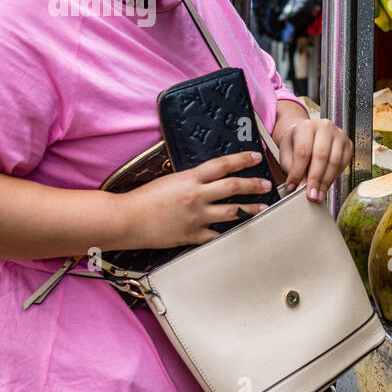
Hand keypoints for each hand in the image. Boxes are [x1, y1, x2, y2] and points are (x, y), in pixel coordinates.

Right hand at [118, 151, 273, 247]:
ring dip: (250, 209)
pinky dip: (228, 233)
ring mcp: (196, 217)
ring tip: (261, 208)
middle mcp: (196, 196)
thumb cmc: (141, 199)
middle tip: (266, 184)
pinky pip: (217, 235)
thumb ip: (190, 180)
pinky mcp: (192, 235)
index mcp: (189, 178)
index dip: (242, 160)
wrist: (126, 219)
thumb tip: (207, 180)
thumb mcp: (168, 180)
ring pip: (232, 212)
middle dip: (253, 185)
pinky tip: (239, 231)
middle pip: (233, 187)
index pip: (222, 165)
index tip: (256, 157)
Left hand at [278, 118, 352, 202]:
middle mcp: (325, 127)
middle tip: (310, 194)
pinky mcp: (348, 144)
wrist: (308, 134)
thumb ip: (292, 169)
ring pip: (334, 161)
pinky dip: (334, 177)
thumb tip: (302, 186)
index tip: (294, 186)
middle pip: (321, 156)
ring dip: (326, 181)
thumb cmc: (297, 143)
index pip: (303, 151)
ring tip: (318, 194)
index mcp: (306, 126)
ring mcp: (339, 135)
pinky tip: (326, 185)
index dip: (298, 172)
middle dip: (315, 179)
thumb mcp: (287, 153)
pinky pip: (343, 164)